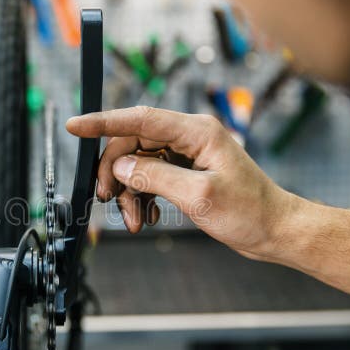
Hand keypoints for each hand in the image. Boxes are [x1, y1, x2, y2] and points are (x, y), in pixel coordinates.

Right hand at [66, 106, 298, 259]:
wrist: (274, 231)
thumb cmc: (249, 212)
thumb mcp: (198, 196)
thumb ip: (156, 177)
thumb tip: (122, 167)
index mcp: (197, 132)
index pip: (141, 118)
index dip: (104, 121)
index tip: (75, 126)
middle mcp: (191, 137)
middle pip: (134, 143)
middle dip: (116, 172)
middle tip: (108, 199)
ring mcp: (188, 154)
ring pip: (139, 163)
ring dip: (129, 191)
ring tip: (133, 220)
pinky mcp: (187, 171)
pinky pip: (151, 177)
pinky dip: (142, 196)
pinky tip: (145, 216)